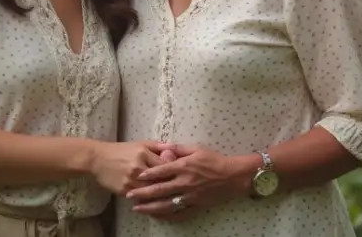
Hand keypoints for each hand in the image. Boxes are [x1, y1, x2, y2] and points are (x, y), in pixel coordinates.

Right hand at [89, 141, 174, 195]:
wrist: (98, 159)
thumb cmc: (121, 150)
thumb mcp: (140, 144)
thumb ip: (158, 146)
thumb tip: (175, 147)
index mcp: (143, 154)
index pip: (165, 165)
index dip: (175, 170)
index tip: (182, 174)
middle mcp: (138, 168)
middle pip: (160, 180)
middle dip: (170, 184)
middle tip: (180, 187)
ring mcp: (131, 181)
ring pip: (152, 192)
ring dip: (161, 195)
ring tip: (171, 196)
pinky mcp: (124, 191)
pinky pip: (141, 198)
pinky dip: (149, 200)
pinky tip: (157, 201)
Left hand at [126, 145, 251, 220]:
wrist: (232, 177)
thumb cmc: (214, 160)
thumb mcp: (196, 149)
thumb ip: (179, 148)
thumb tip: (163, 145)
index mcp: (183, 167)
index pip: (161, 171)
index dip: (148, 174)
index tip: (136, 176)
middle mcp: (184, 183)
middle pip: (159, 190)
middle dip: (143, 193)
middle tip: (129, 195)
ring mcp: (189, 197)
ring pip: (166, 204)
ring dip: (150, 207)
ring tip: (138, 209)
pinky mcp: (195, 206)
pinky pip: (178, 214)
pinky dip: (167, 216)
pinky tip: (157, 216)